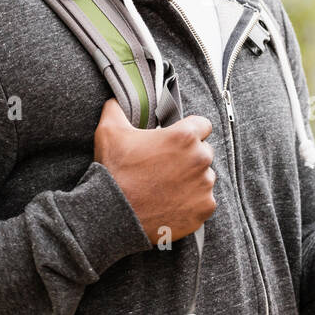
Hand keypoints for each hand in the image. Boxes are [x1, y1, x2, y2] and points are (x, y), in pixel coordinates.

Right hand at [93, 98, 217, 244]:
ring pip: (205, 178)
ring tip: (167, 188)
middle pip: (205, 152)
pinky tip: (172, 203)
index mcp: (184, 136)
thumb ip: (117, 108)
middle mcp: (200, 159)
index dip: (189, 131)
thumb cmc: (113, 171)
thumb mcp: (109, 131)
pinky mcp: (204, 209)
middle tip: (166, 167)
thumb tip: (115, 98)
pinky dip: (193, 203)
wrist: (113, 215)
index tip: (176, 141)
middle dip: (189, 157)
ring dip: (192, 180)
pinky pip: (205, 201)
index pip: (203, 125)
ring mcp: (204, 186)